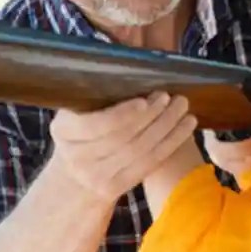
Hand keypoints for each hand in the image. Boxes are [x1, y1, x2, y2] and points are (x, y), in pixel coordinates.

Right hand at [49, 92, 197, 203]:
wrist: (74, 174)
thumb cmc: (81, 130)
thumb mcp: (76, 110)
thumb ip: (96, 93)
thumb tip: (131, 62)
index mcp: (63, 131)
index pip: (94, 125)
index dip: (122, 115)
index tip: (144, 100)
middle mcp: (76, 157)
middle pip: (121, 139)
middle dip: (151, 117)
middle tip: (170, 97)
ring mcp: (95, 177)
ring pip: (139, 152)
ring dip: (166, 128)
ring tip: (181, 107)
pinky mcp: (115, 188)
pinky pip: (148, 164)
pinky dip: (171, 144)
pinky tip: (187, 127)